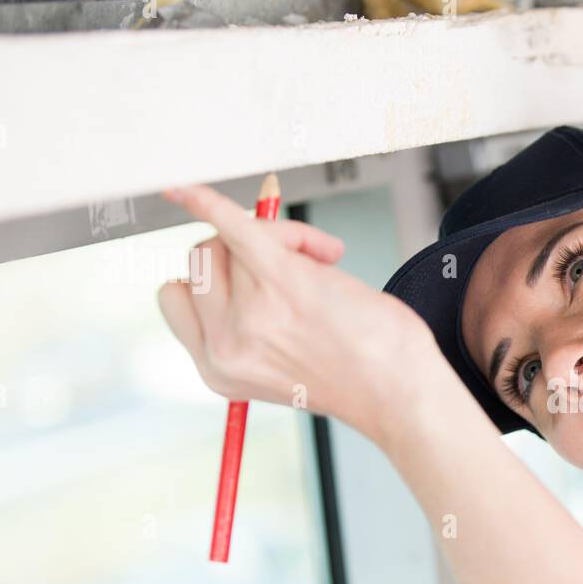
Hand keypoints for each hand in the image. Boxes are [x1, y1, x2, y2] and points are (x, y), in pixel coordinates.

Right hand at [156, 184, 435, 438]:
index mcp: (218, 369)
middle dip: (244, 249)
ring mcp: (248, 315)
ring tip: (323, 260)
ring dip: (281, 236)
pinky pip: (233, 226)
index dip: (216, 279)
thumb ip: (252, 327)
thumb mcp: (286, 366)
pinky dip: (211, 202)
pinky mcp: (281, 282)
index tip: (253, 284)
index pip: (181, 296)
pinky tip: (187, 190)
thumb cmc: (365, 375)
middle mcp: (223, 346)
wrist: (401, 392)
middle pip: (202, 261)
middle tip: (302, 264)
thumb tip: (240, 261)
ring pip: (234, 237)